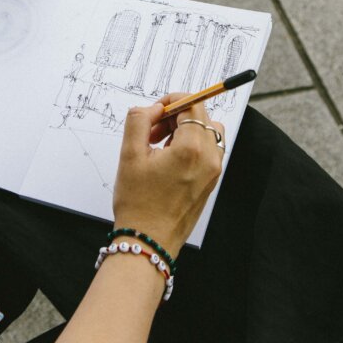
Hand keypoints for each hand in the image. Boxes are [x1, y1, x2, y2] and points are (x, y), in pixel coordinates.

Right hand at [112, 94, 225, 257]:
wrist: (149, 241)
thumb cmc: (138, 204)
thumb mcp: (129, 155)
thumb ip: (139, 120)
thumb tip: (152, 108)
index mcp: (191, 149)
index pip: (192, 104)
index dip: (172, 101)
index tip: (155, 110)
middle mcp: (209, 158)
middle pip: (201, 116)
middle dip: (176, 115)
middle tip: (152, 130)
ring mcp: (213, 171)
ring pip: (208, 132)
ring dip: (186, 129)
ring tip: (160, 144)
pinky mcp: (211, 181)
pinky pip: (209, 150)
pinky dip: (192, 144)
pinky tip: (169, 158)